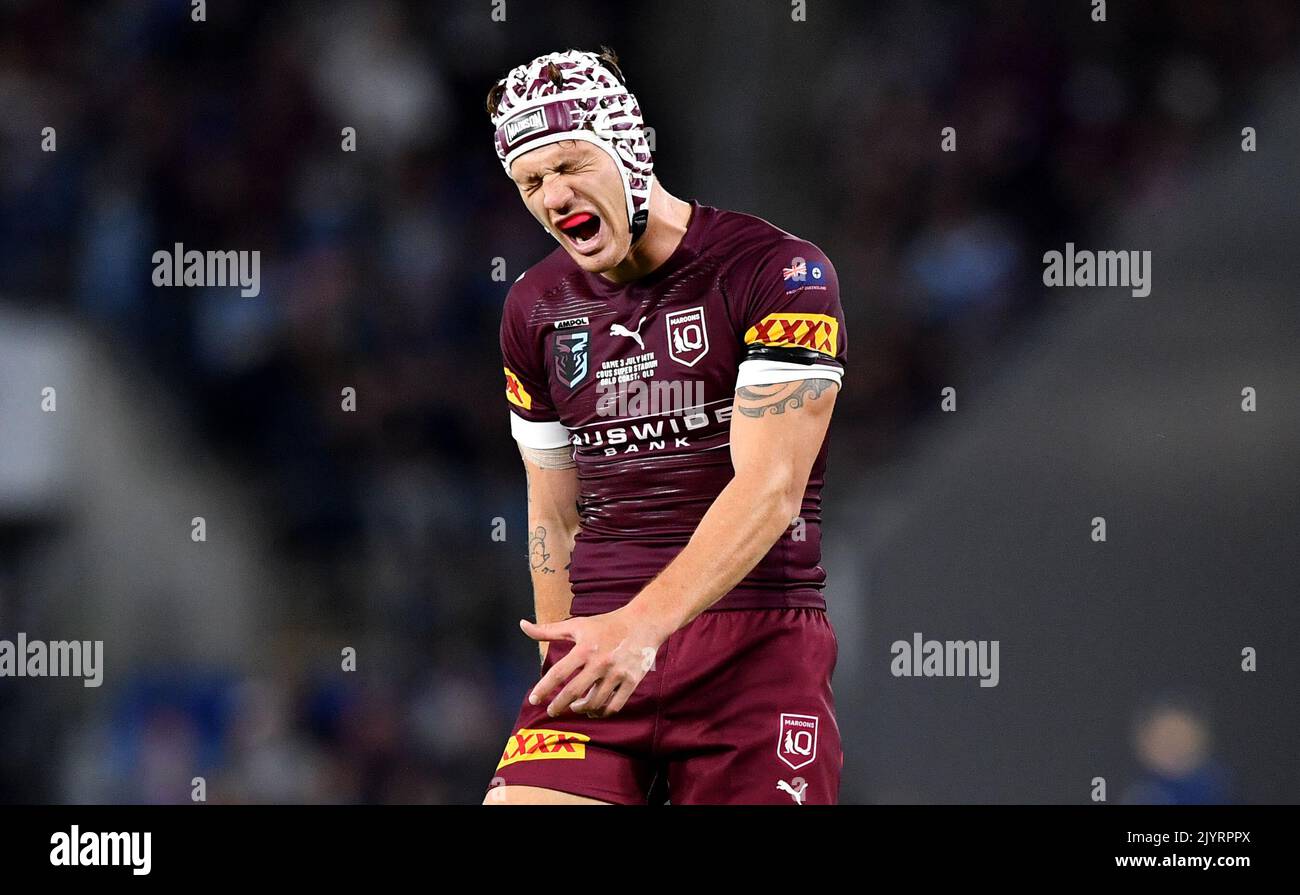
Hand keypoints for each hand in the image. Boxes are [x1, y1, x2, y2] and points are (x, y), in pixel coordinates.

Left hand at [520, 607, 666, 718]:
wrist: (644, 623)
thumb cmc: (606, 624)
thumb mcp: (577, 624)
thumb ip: (548, 630)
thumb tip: (522, 625)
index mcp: (585, 648)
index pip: (558, 673)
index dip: (543, 689)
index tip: (533, 700)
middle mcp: (600, 663)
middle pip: (573, 693)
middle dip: (559, 706)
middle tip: (551, 711)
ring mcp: (617, 673)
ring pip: (594, 703)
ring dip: (581, 709)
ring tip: (574, 708)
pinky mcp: (632, 681)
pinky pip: (614, 705)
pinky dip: (602, 712)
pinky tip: (594, 710)